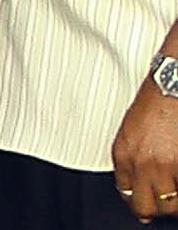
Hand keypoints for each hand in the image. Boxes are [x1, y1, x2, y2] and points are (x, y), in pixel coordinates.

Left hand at [113, 78, 177, 221]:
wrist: (171, 86)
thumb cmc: (154, 103)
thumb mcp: (131, 130)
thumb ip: (132, 156)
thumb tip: (136, 183)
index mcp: (122, 153)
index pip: (125, 193)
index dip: (139, 200)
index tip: (147, 200)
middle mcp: (139, 163)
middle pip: (145, 206)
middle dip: (156, 207)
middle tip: (166, 201)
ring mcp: (163, 166)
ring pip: (169, 204)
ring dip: (175, 201)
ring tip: (177, 189)